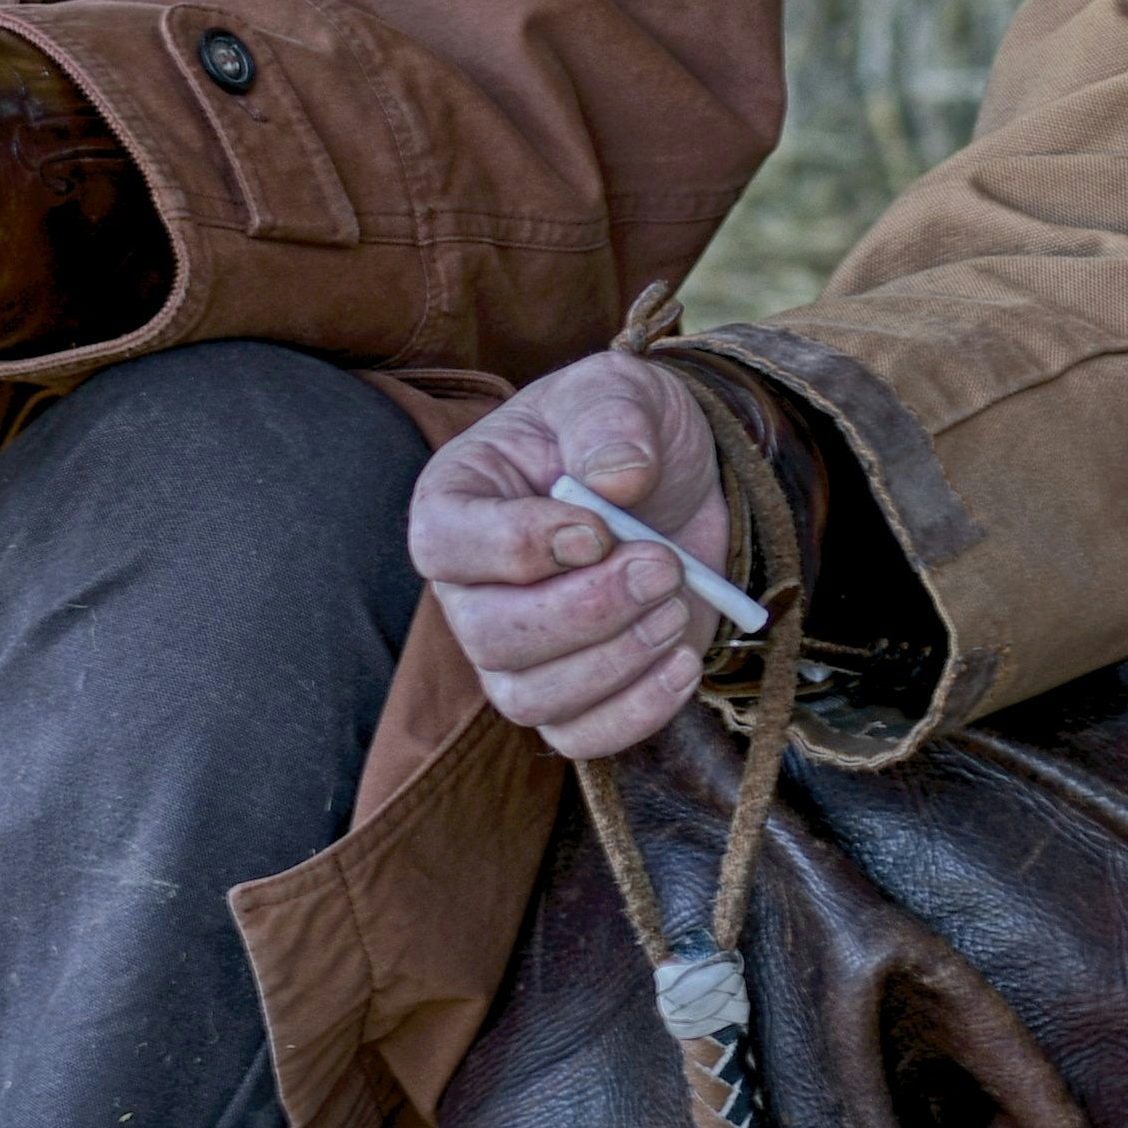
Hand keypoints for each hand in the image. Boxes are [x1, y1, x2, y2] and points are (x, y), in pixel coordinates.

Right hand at [410, 355, 735, 763]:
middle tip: (662, 566)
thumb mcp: (619, 391)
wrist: (675, 479)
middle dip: (588, 611)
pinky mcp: (571, 693)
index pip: (445, 544)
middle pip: (492, 637)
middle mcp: (471, 588)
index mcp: (456, 501)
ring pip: (532, 698)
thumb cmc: (622, 429)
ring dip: (617, 660)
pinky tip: (682, 660)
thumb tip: (616, 481)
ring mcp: (514, 651)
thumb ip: (612, 420)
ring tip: (676, 602)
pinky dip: (637, 710)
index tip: (597, 526)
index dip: (518, 546)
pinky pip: (579, 737)